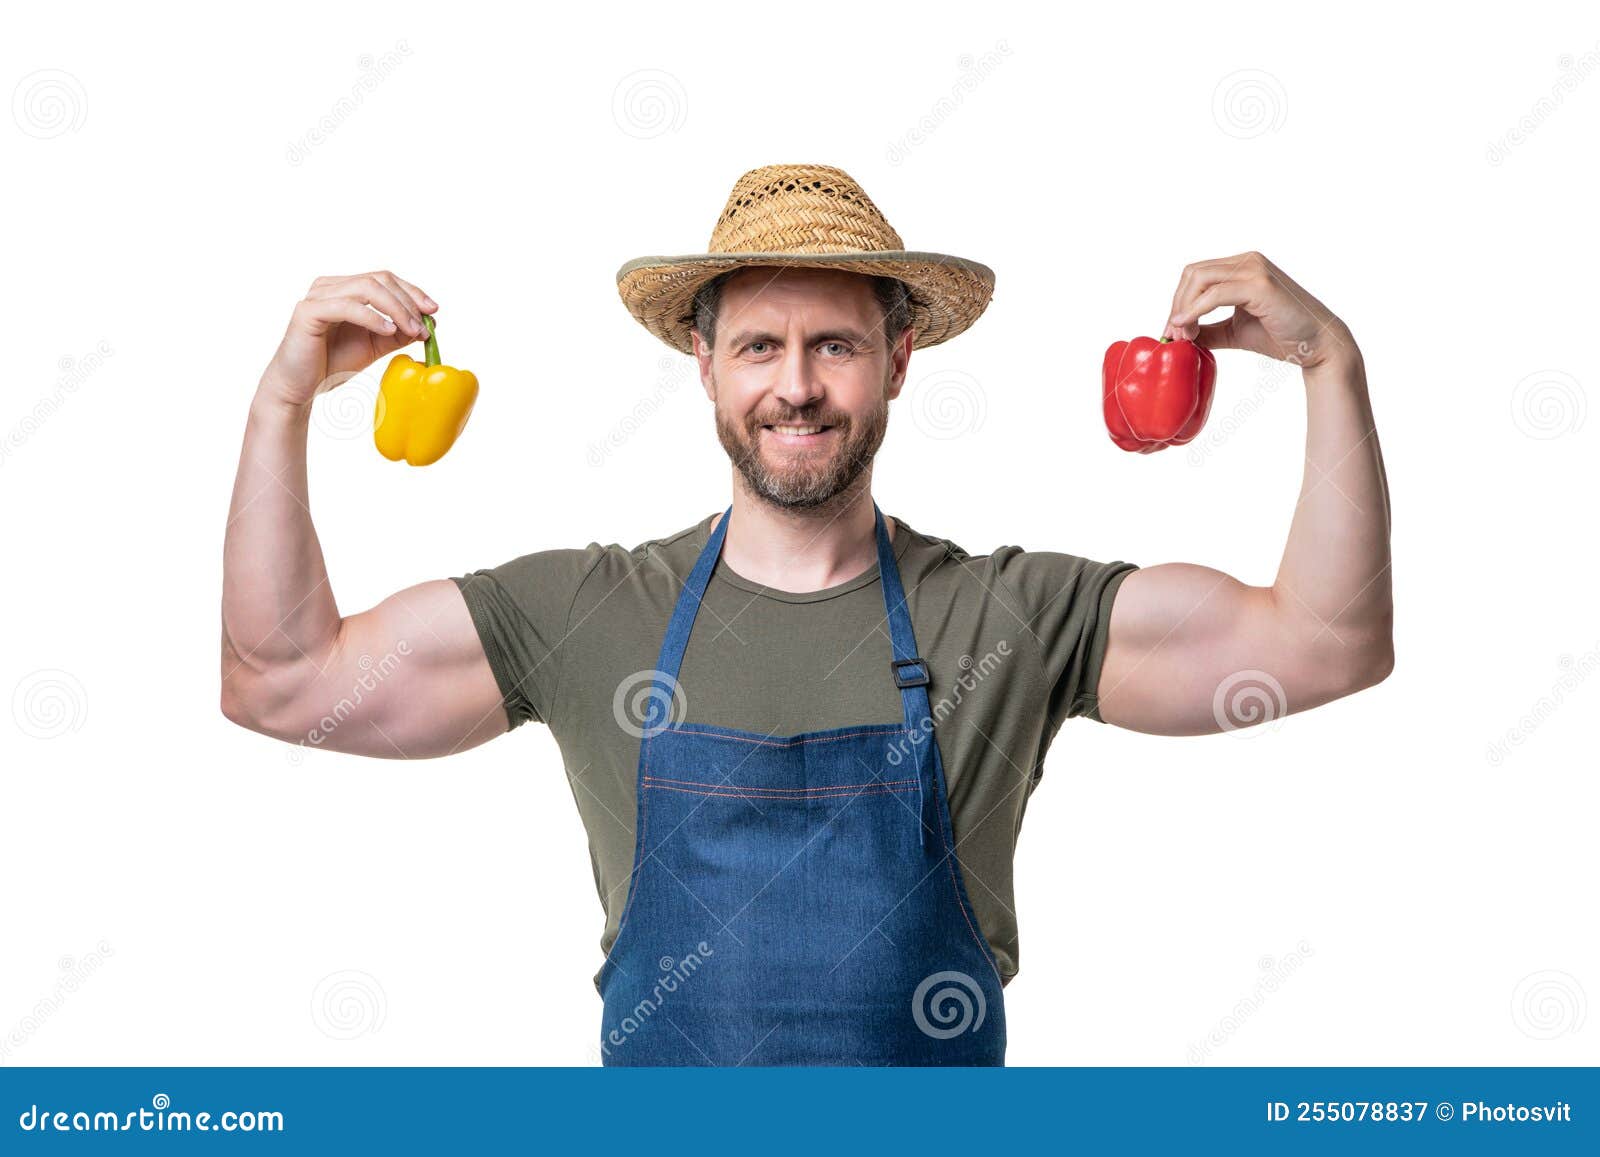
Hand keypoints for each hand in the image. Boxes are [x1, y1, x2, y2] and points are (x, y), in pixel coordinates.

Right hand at [258, 271, 437, 410]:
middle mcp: (330, 286)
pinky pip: (347, 306)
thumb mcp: (375, 346)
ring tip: (411, 330)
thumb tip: (427, 322)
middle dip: (408, 302)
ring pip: (366, 288)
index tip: (434, 310)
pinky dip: (372, 316)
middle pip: (379, 279)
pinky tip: (388, 330)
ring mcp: (318, 296)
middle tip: (424, 326)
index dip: (412, 292)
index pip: (384, 279)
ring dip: (396, 309)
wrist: (301, 387)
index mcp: (345, 289)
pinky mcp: (308, 312)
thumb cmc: (333, 364)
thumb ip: (398, 332)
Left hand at [1163, 251, 1353, 369]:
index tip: (1172, 332)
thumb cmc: (1281, 336)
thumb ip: (1208, 328)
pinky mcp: (1260, 285)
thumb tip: (1179, 333)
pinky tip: (1189, 329)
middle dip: (1177, 305)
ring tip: (1184, 336)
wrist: (1316, 345)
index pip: (1196, 274)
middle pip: (1193, 273)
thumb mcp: (1234, 331)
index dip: (1178, 302)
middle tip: (1174, 335)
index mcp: (1242, 267)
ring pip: (1200, 279)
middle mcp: (1248, 261)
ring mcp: (1255, 269)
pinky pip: (1216, 294)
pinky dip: (1195, 311)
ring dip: (1184, 308)